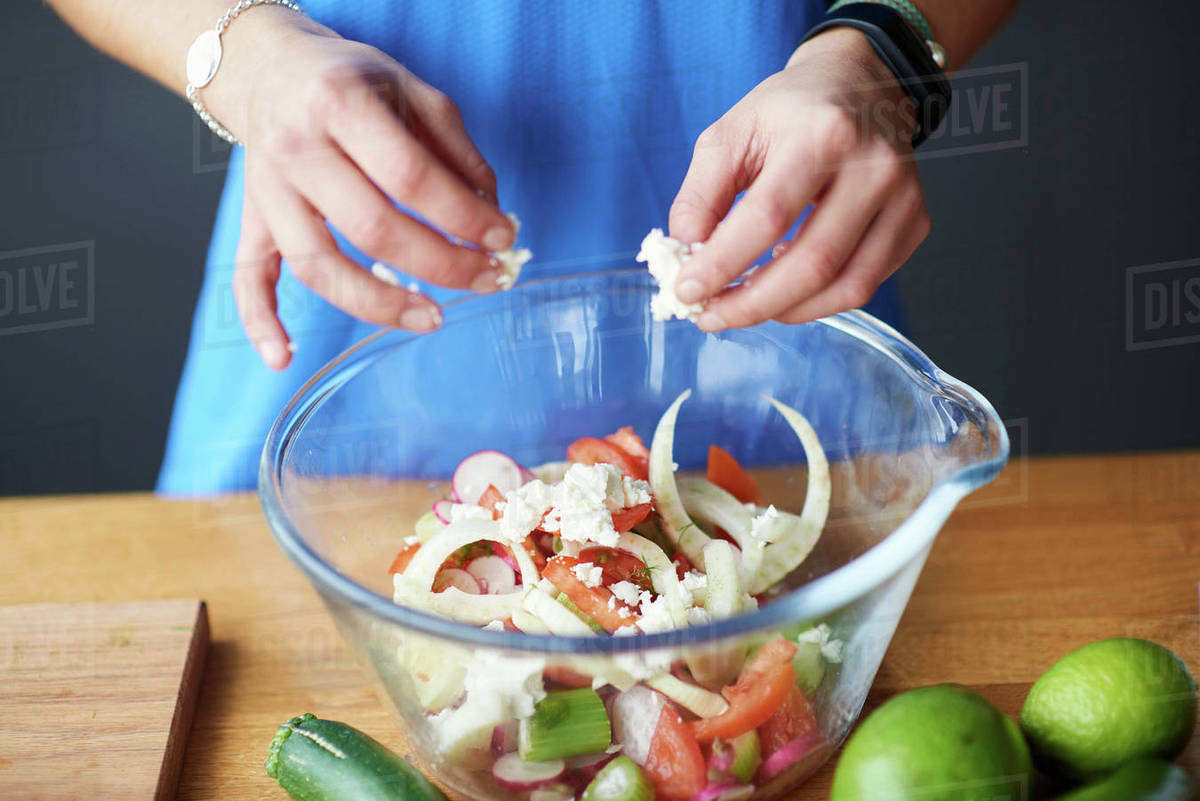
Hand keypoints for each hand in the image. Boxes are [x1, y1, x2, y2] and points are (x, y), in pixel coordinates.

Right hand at [205, 10, 513, 367]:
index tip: (503, 238)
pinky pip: (247, 278)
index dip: (464, 216)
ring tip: (432, 319)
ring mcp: (268, 191)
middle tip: (487, 279)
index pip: (411, 176)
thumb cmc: (348, 82)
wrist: (267, 67)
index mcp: (341, 104)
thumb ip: (456, 151)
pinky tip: (284, 358)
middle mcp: (297, 148)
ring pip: (318, 265)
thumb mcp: (412, 91)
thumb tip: (492, 213)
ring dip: (378, 304)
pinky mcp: (250, 219)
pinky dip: (260, 321)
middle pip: (372, 227)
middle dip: (441, 264)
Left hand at [668, 28, 931, 330]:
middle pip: (812, 263)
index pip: (768, 217)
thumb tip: (686, 257)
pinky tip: (787, 284)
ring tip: (744, 303)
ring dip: (784, 310)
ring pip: (845, 287)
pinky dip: (818, 301)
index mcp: (822, 133)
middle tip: (712, 316)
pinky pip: (864, 285)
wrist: (860, 85)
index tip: (687, 290)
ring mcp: (903, 198)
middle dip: (752, 304)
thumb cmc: (790, 112)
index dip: (723, 263)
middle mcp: (873, 167)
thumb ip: (700, 196)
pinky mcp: (915, 223)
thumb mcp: (729, 135)